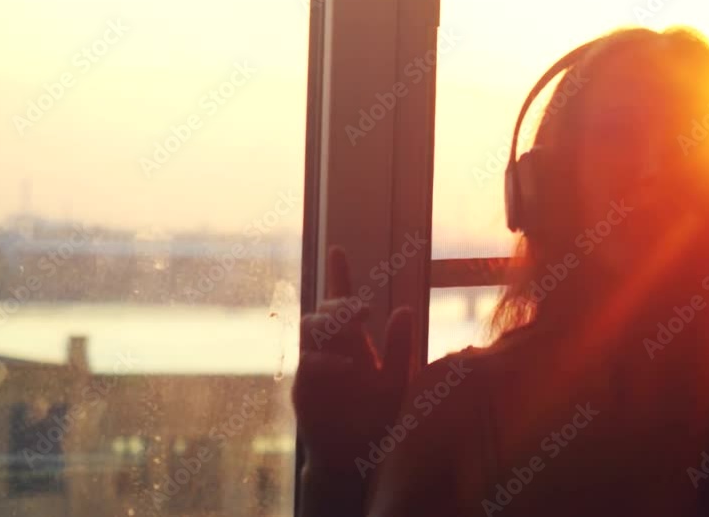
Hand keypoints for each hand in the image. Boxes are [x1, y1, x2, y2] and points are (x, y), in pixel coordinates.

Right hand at [293, 246, 416, 473]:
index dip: (338, 275)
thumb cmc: (380, 418)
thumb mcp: (398, 380)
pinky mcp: (304, 389)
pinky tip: (348, 367)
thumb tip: (403, 308)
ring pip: (309, 327)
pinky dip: (327, 360)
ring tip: (356, 327)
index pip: (343, 301)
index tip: (337, 249)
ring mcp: (315, 367)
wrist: (359, 458)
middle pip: (325, 309)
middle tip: (362, 311)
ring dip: (331, 322)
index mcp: (354, 343)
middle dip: (341, 303)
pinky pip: (308, 363)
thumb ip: (401, 346)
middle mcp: (332, 349)